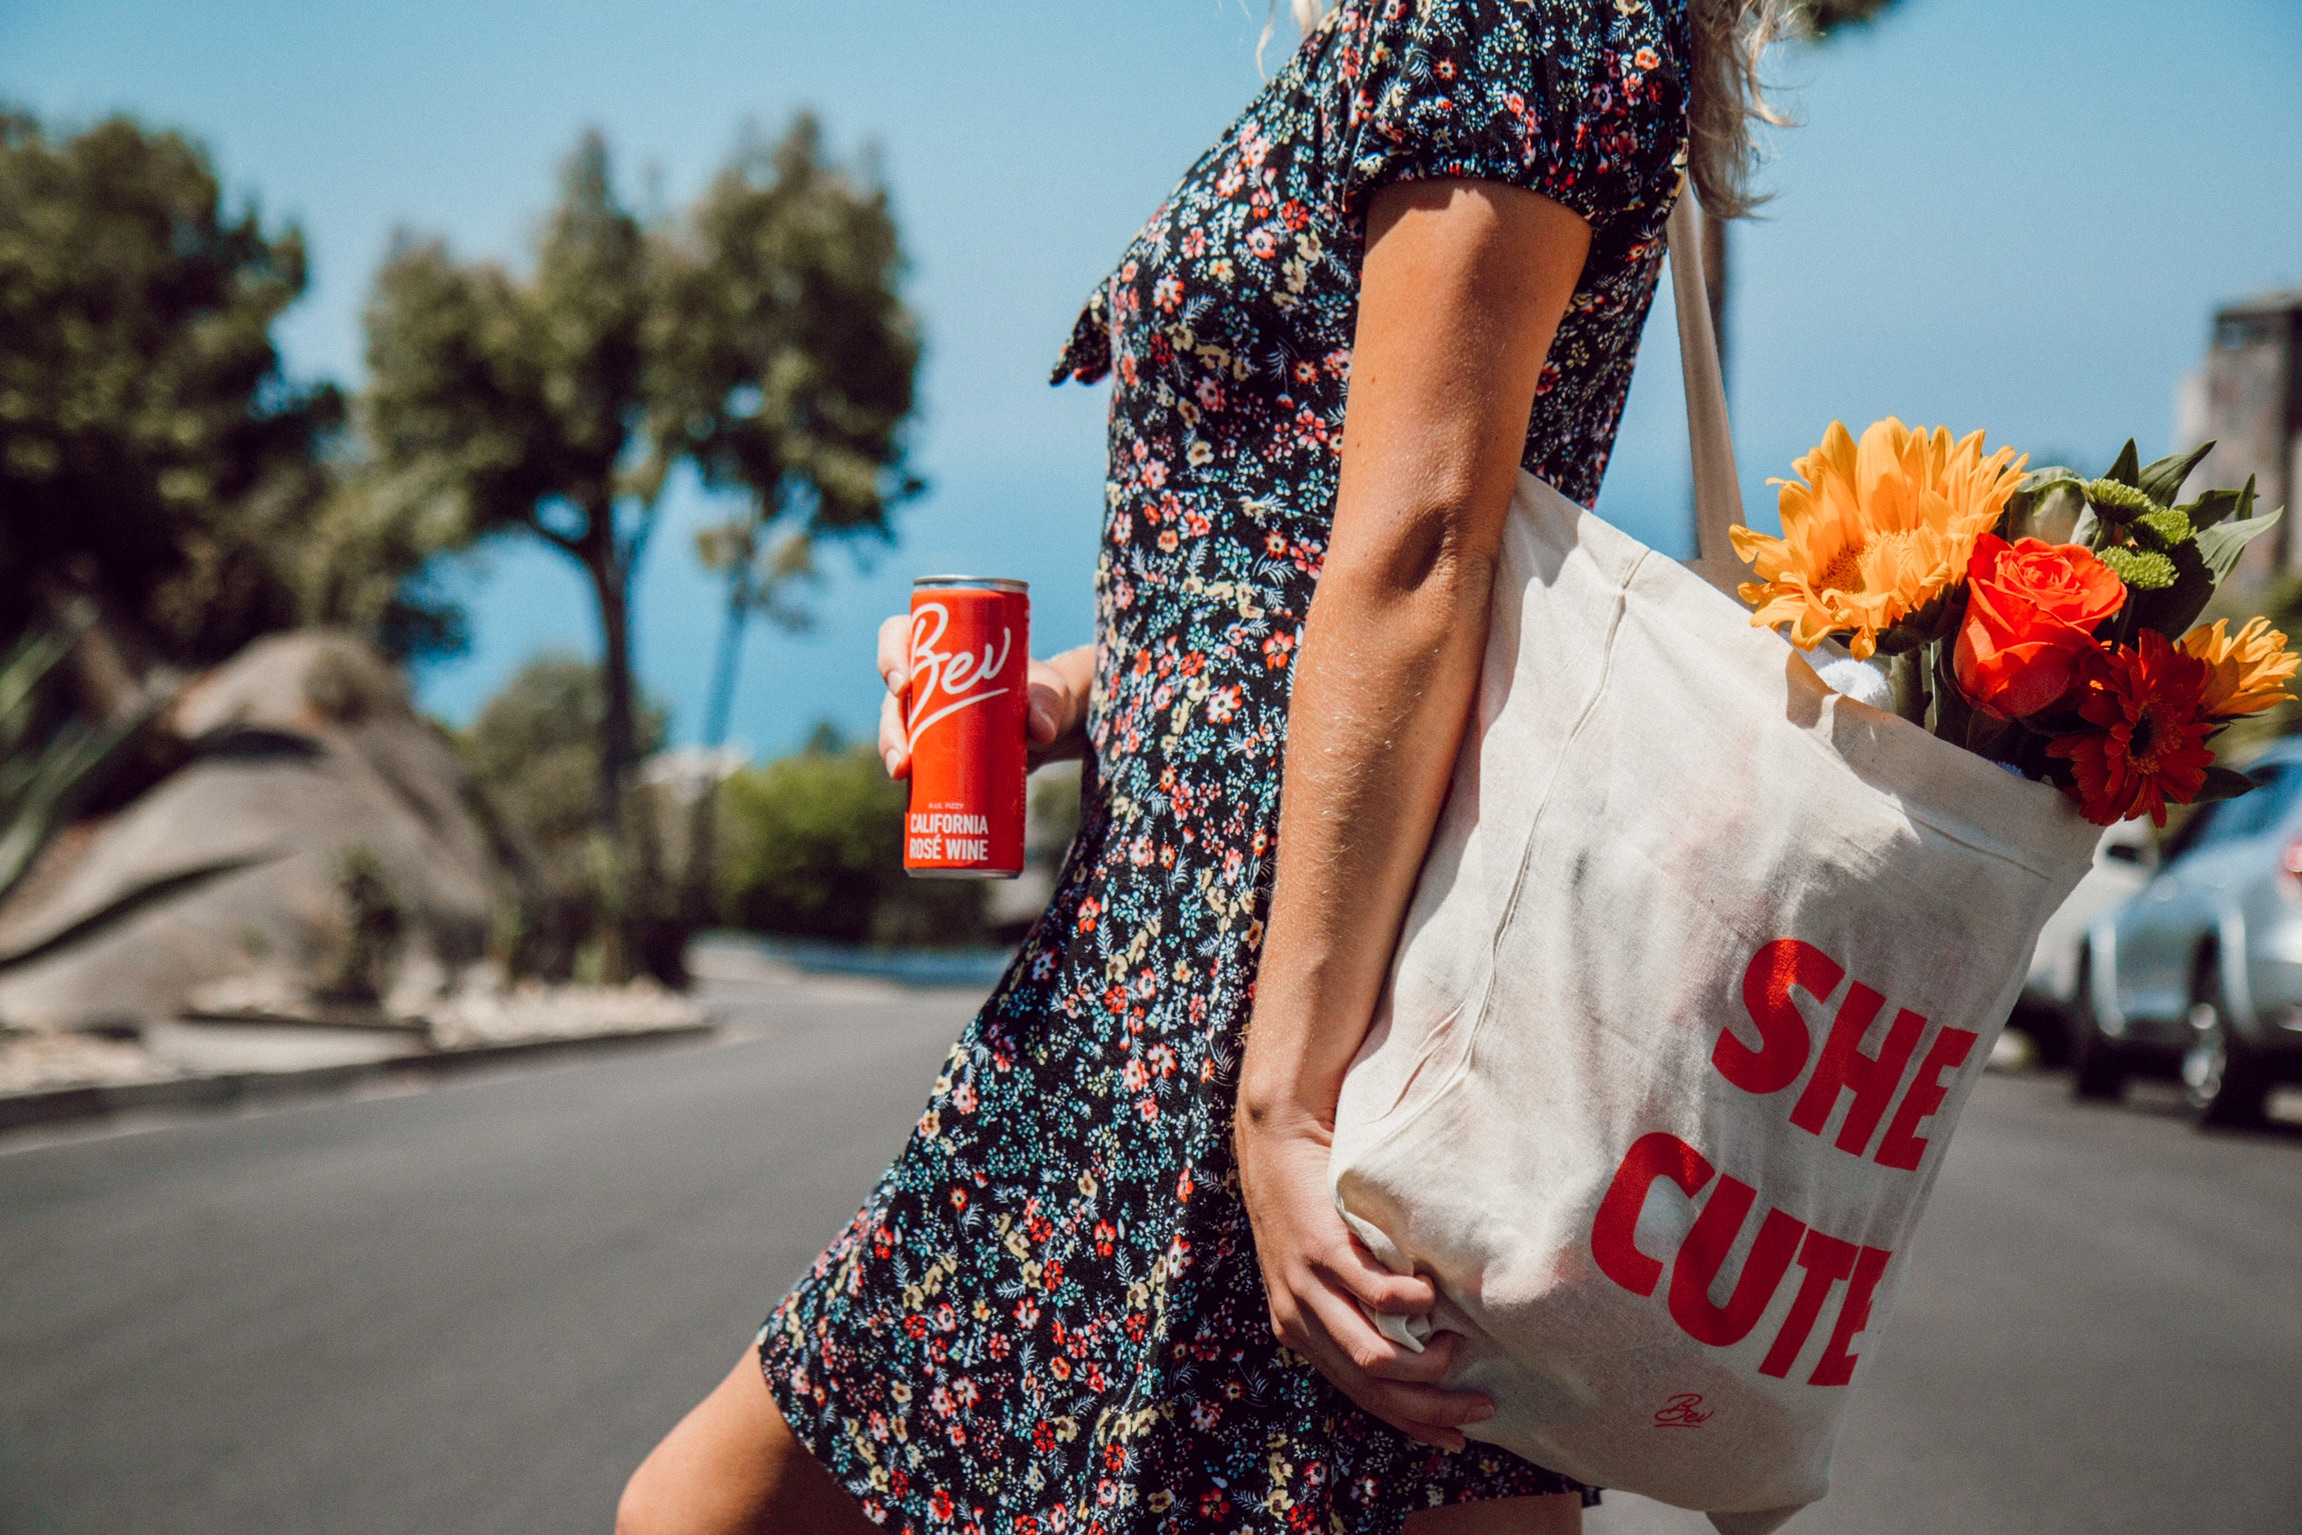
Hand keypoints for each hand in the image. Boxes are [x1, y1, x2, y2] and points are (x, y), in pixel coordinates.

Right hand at [876, 613, 1092, 778]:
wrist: (1051, 728)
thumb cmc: (1044, 695)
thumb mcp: (1050, 694)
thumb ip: (1048, 706)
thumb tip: (1040, 733)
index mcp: (945, 646)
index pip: (901, 636)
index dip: (890, 654)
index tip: (903, 683)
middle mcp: (928, 678)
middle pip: (893, 693)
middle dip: (891, 723)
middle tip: (903, 749)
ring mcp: (927, 713)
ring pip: (896, 727)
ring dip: (891, 749)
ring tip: (901, 772)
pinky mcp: (934, 745)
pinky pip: (910, 755)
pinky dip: (906, 770)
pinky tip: (906, 787)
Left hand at [1234, 1102, 1494, 1450]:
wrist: (1278, 1141)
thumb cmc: (1310, 1202)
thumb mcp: (1321, 1269)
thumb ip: (1353, 1306)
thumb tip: (1415, 1341)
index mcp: (1299, 1330)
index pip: (1361, 1398)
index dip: (1411, 1424)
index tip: (1454, 1438)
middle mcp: (1298, 1318)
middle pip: (1370, 1389)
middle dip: (1430, 1409)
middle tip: (1478, 1408)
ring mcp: (1307, 1287)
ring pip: (1372, 1356)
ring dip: (1424, 1364)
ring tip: (1454, 1344)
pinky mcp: (1322, 1252)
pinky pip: (1376, 1297)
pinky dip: (1411, 1305)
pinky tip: (1429, 1293)